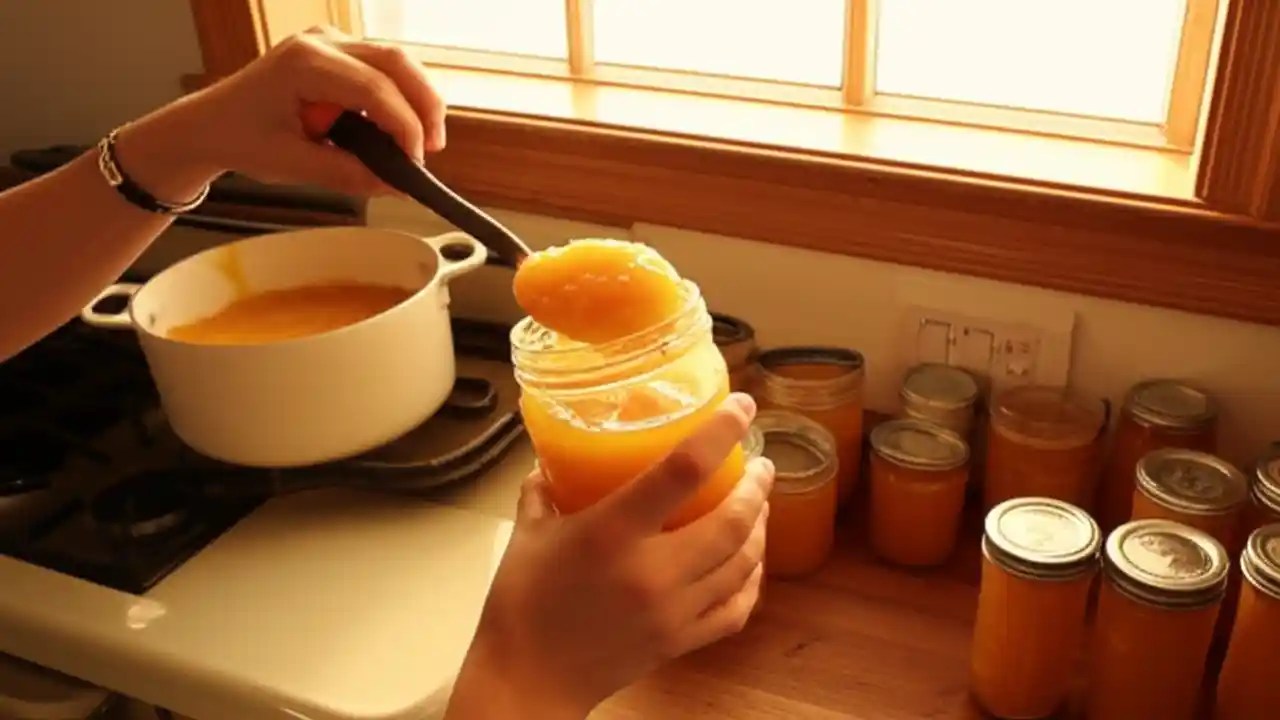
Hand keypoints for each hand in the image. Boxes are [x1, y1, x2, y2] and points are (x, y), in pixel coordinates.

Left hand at [115, 26, 444, 198]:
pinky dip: (400, 96)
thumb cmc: (242, 138)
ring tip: (419, 143)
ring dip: (416, 99)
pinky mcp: (337, 52)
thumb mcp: (294, 165)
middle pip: (395, 61)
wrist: (210, 123)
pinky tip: (400, 128)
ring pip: (395, 60)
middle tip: (432, 148)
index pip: (374, 88)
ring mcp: (329, 41)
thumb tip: (397, 184)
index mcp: (302, 63)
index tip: (415, 162)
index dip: (404, 125)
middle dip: (424, 105)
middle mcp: (319, 41)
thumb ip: (349, 173)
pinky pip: (382, 67)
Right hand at [446, 393, 774, 718]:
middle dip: (757, 486)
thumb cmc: (519, 603)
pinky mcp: (681, 641)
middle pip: (733, 520)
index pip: (683, 469)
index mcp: (612, 532)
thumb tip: (553, 456)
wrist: (526, 680)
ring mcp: (673, 611)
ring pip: (743, 562)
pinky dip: (752, 579)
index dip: (721, 431)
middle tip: (760, 465)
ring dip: (760, 527)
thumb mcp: (527, 533)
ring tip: (758, 504)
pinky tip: (751, 560)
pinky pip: (737, 607)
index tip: (741, 407)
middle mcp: (653, 570)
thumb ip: (545, 489)